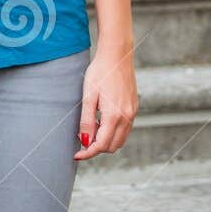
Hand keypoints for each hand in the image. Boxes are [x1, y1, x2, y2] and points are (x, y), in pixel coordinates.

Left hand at [75, 41, 137, 160]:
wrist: (117, 56)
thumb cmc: (99, 73)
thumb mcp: (88, 97)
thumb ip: (87, 121)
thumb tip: (85, 141)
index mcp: (114, 116)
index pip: (101, 145)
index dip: (88, 153)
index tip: (76, 155)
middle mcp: (127, 117)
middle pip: (112, 146)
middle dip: (97, 147)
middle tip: (82, 136)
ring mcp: (133, 113)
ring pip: (120, 139)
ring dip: (105, 139)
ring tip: (91, 126)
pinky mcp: (134, 108)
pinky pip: (125, 128)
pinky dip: (113, 131)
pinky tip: (101, 120)